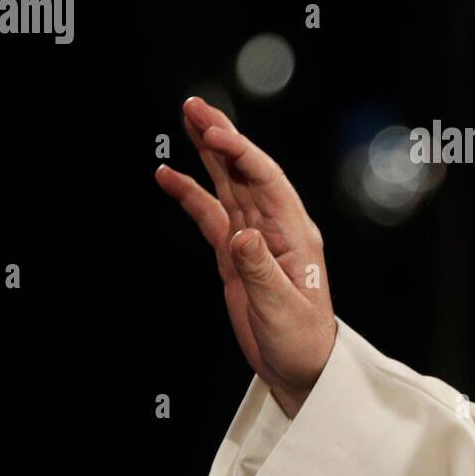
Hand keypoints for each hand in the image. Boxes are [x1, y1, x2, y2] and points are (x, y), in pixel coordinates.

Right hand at [155, 96, 335, 417]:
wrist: (302, 368)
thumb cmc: (303, 342)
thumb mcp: (282, 309)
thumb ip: (260, 271)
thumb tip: (241, 236)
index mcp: (293, 234)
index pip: (265, 180)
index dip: (240, 153)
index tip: (215, 131)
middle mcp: (274, 228)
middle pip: (245, 170)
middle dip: (222, 137)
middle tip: (196, 107)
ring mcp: (254, 238)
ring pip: (228, 184)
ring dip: (208, 153)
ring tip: (187, 121)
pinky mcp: (236, 254)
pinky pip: (211, 214)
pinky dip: (190, 194)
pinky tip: (170, 177)